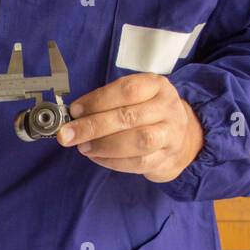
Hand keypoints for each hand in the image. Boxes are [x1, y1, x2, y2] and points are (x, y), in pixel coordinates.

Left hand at [57, 73, 204, 182]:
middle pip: (128, 117)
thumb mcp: (134, 97)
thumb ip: (107, 102)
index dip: (98, 101)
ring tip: (83, 147)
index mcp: (157, 86)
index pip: (127, 91)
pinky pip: (139, 163)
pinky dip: (113, 162)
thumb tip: (75, 115)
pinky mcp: (167, 158)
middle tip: (67, 135)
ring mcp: (171, 135)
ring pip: (138, 141)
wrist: (181, 136)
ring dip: (104, 146)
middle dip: (93, 127)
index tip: (75, 111)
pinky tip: (97, 157)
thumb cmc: (147, 112)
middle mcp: (168, 108)